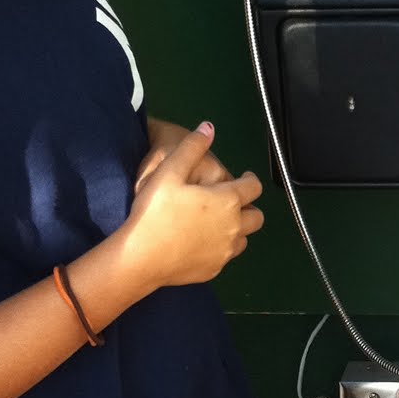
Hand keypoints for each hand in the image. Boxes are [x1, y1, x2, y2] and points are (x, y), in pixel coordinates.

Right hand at [121, 124, 263, 290]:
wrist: (141, 258)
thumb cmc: (155, 212)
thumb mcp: (169, 171)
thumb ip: (192, 147)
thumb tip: (208, 128)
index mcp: (228, 201)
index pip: (253, 188)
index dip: (250, 179)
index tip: (245, 177)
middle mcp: (234, 227)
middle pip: (257, 217)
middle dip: (248, 206)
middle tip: (233, 200)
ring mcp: (225, 252)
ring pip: (244, 238)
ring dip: (238, 228)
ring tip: (220, 221)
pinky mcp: (214, 270)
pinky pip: (227, 256)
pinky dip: (223, 247)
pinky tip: (205, 242)